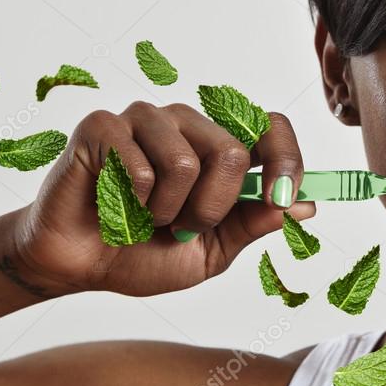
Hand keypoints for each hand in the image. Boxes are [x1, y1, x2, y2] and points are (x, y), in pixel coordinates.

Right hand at [11, 101, 312, 295]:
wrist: (79, 266)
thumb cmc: (143, 252)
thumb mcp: (213, 250)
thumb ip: (254, 223)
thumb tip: (305, 206)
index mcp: (218, 146)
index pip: (271, 126)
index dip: (286, 160)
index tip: (281, 199)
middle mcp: (187, 123)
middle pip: (232, 151)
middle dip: (212, 209)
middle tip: (179, 227)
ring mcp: (143, 119)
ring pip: (186, 161)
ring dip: (168, 210)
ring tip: (145, 218)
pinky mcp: (102, 127)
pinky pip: (140, 167)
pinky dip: (131, 204)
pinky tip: (115, 207)